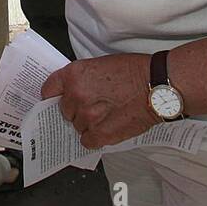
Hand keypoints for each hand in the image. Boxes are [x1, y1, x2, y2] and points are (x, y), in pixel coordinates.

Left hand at [41, 53, 158, 148]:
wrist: (157, 85)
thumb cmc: (134, 71)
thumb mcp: (100, 64)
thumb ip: (82, 78)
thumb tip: (73, 91)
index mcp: (74, 75)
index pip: (49, 89)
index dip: (54, 96)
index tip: (58, 100)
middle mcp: (76, 95)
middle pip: (64, 111)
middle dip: (76, 109)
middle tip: (94, 105)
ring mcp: (87, 116)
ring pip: (77, 126)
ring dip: (88, 124)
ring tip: (107, 115)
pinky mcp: (100, 134)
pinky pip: (87, 141)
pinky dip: (95, 137)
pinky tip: (107, 128)